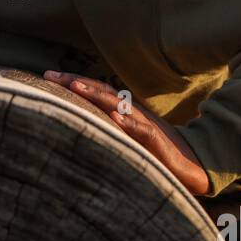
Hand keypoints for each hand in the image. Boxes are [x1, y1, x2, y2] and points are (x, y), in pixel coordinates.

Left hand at [44, 71, 209, 195]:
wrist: (193, 166)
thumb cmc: (156, 154)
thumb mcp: (127, 140)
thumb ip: (107, 131)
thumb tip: (76, 128)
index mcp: (124, 113)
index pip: (95, 92)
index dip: (73, 82)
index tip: (47, 75)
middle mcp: (131, 114)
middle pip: (101, 92)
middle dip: (75, 82)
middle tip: (49, 74)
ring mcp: (144, 126)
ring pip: (118, 105)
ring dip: (97, 95)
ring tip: (75, 86)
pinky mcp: (157, 143)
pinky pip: (143, 131)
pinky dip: (129, 123)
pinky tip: (115, 117)